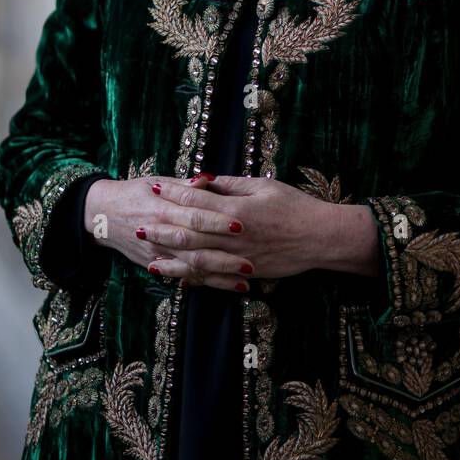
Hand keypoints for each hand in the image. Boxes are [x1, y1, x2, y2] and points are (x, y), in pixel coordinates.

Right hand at [82, 173, 252, 290]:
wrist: (102, 214)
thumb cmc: (135, 192)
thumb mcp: (156, 181)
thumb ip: (184, 185)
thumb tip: (207, 180)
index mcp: (164, 208)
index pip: (195, 216)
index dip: (218, 222)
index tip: (242, 226)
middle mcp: (161, 233)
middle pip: (196, 248)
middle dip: (224, 257)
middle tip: (251, 262)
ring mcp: (157, 253)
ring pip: (191, 268)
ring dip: (218, 276)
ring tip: (244, 280)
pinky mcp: (155, 265)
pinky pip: (182, 276)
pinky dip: (203, 283)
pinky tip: (224, 286)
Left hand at [137, 173, 338, 289]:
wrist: (319, 237)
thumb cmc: (294, 205)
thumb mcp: (263, 186)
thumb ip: (230, 185)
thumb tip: (202, 181)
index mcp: (237, 210)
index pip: (196, 200)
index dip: (173, 193)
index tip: (154, 187)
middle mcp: (233, 236)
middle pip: (189, 232)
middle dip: (162, 228)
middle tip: (139, 225)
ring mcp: (238, 258)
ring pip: (197, 260)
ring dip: (171, 258)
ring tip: (150, 257)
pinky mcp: (244, 273)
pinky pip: (214, 278)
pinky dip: (194, 278)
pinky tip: (178, 278)